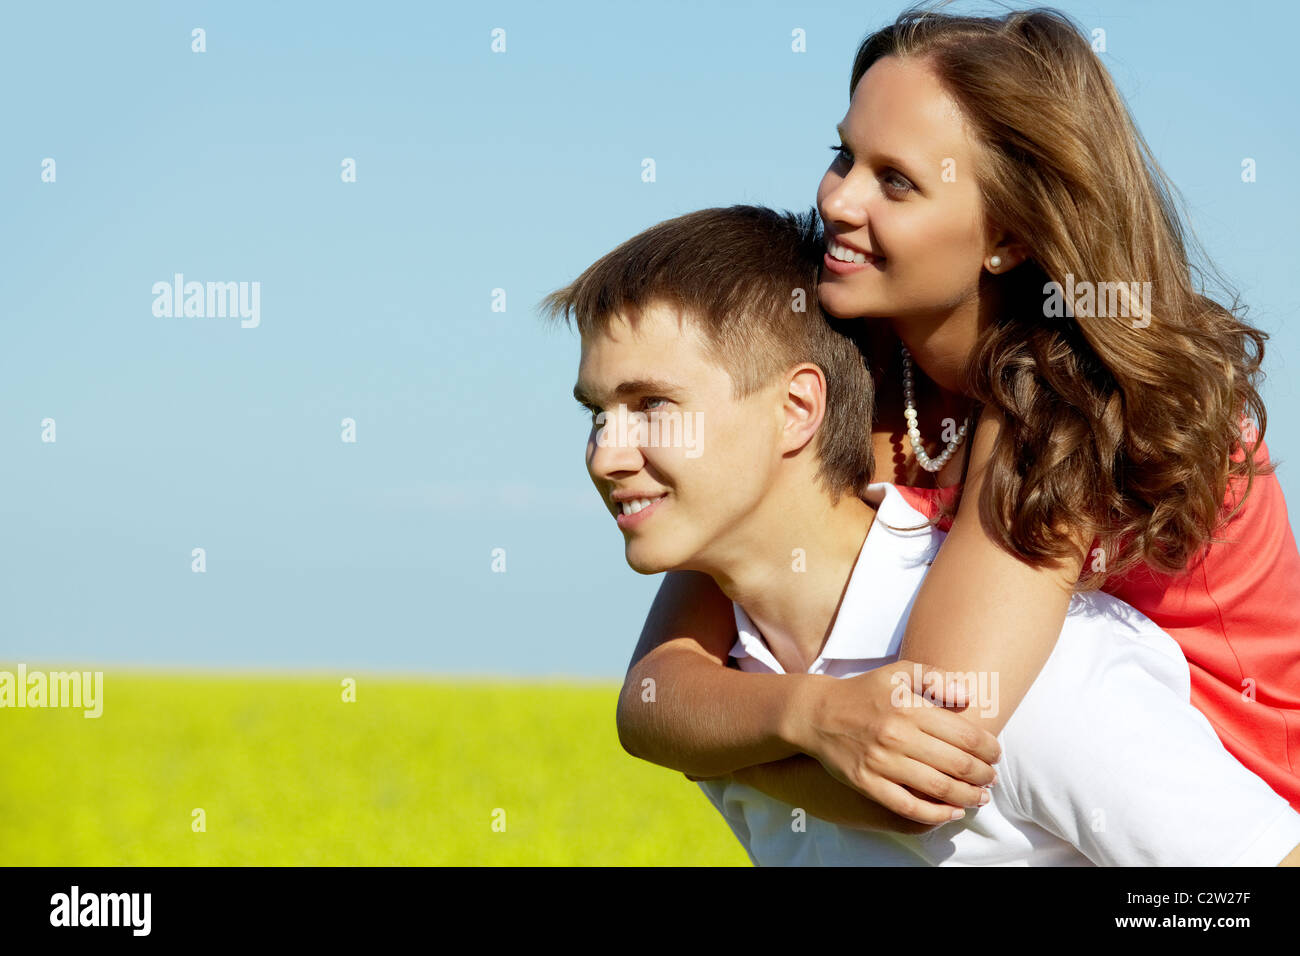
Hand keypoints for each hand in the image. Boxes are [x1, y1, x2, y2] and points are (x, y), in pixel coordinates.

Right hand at [785, 662, 1001, 825]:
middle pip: (957, 765)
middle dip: (983, 776)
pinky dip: (935, 815)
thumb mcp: (897, 672)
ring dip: (967, 797)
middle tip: (992, 779)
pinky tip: (951, 813)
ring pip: (939, 788)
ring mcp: (881, 762)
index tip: (996, 754)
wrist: (817, 714)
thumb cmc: (864, 693)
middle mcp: (897, 736)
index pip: (965, 735)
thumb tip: (968, 695)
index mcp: (909, 708)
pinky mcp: (867, 783)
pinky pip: (908, 807)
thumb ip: (935, 678)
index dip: (988, 749)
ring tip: (979, 798)